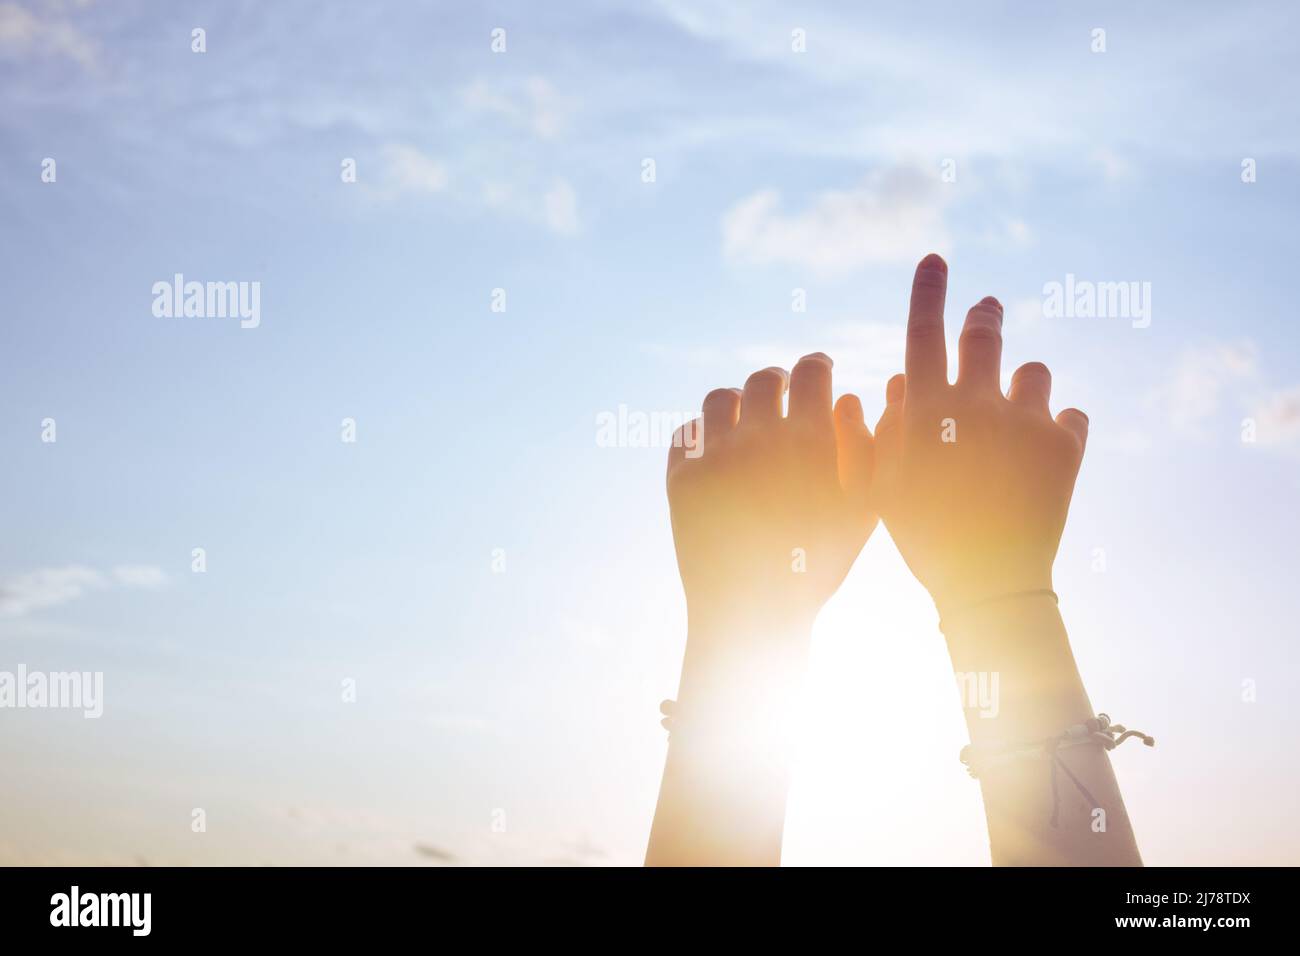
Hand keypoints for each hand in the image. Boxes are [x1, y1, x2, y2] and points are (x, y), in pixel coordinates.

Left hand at [667, 353, 877, 628]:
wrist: (751, 613)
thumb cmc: (817, 563)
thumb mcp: (860, 511)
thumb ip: (864, 448)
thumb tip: (848, 398)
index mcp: (809, 442)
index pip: (811, 372)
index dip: (817, 364)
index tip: (819, 368)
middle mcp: (757, 439)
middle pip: (764, 379)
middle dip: (779, 379)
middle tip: (784, 388)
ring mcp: (713, 457)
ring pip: (720, 399)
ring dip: (738, 401)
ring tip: (747, 415)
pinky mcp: (679, 478)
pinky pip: (686, 433)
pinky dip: (704, 432)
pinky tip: (718, 444)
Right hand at [873, 255, 1089, 613]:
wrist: (990, 585)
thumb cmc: (923, 536)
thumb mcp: (881, 487)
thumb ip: (878, 430)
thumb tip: (894, 380)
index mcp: (927, 411)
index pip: (924, 331)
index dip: (929, 290)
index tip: (936, 259)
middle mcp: (978, 403)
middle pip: (985, 334)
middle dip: (984, 316)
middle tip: (987, 308)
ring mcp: (1026, 421)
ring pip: (1034, 372)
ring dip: (1022, 386)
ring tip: (1015, 415)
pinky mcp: (1067, 445)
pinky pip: (1071, 413)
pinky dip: (1058, 426)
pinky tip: (1046, 450)